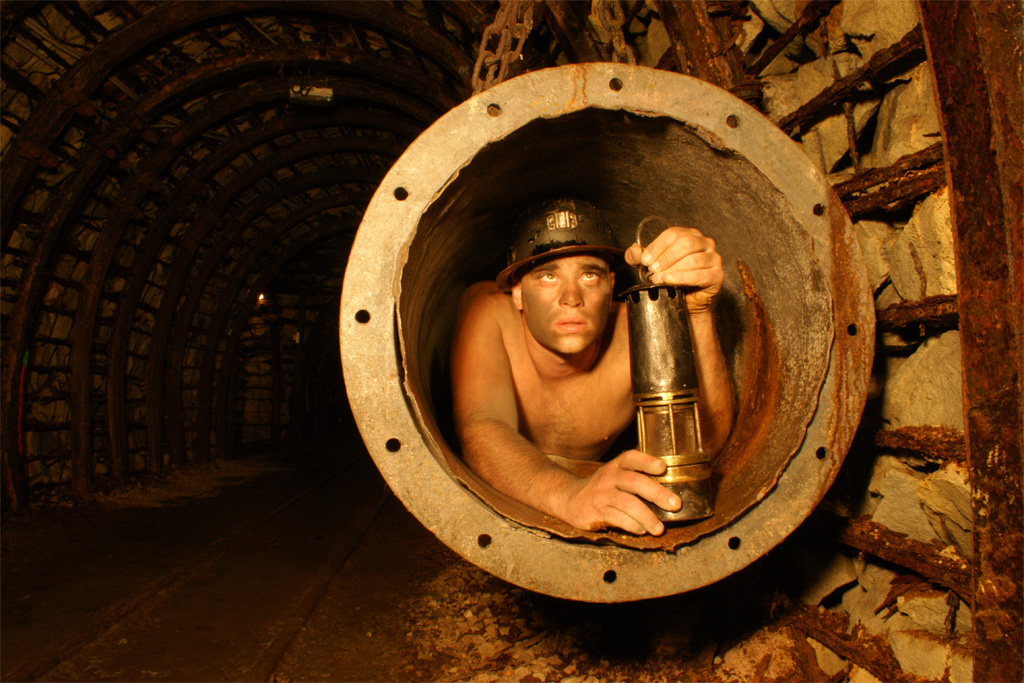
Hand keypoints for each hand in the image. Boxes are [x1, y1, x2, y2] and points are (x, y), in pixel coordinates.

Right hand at [561, 450, 680, 534]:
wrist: (569, 498)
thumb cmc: (601, 488)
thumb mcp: (614, 476)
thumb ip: (636, 479)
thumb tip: (668, 494)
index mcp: (616, 466)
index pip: (632, 458)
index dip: (647, 461)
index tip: (663, 468)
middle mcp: (609, 477)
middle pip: (635, 482)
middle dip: (657, 493)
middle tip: (675, 504)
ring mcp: (602, 494)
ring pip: (628, 503)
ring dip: (647, 516)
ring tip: (659, 528)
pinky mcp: (597, 511)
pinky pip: (617, 518)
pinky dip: (632, 525)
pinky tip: (641, 530)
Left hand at [625, 226, 722, 313]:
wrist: (688, 299)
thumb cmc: (672, 278)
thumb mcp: (652, 265)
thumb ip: (639, 257)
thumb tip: (634, 251)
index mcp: (690, 235)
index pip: (674, 234)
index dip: (657, 246)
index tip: (644, 260)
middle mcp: (705, 243)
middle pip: (685, 243)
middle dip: (665, 257)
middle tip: (652, 269)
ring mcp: (713, 258)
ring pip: (693, 259)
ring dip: (672, 269)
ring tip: (658, 278)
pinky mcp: (717, 275)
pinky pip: (700, 275)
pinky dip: (682, 278)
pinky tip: (670, 281)